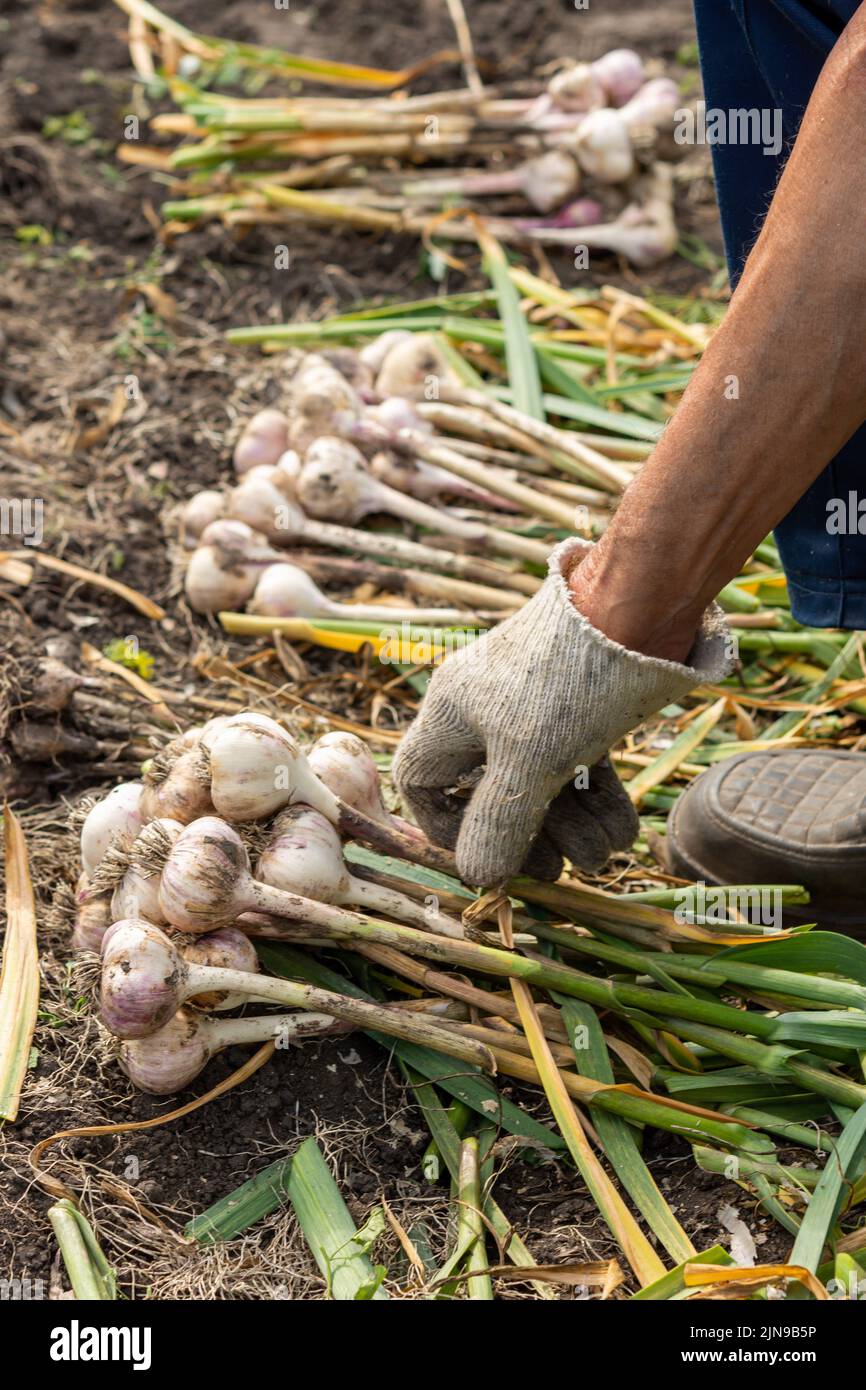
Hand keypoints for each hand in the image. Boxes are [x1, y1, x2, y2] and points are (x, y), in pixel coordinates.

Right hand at [394, 539, 729, 885]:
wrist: (644, 606)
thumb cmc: (570, 682)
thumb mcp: (529, 762)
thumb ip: (498, 824)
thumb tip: (478, 877)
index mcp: (453, 714)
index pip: (422, 780)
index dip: (444, 826)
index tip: (484, 855)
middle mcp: (487, 710)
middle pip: (493, 794)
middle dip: (530, 838)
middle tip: (559, 870)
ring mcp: (538, 708)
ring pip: (545, 786)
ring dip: (575, 829)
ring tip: (606, 853)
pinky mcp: (585, 707)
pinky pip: (581, 768)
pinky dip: (601, 802)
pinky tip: (624, 830)